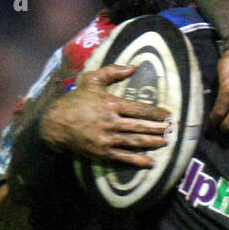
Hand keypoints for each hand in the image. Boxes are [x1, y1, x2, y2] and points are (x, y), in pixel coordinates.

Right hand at [41, 65, 170, 166]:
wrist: (56, 123)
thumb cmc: (75, 100)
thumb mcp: (92, 79)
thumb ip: (113, 71)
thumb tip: (134, 67)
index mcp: (111, 104)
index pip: (140, 109)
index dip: (156, 112)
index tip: (168, 114)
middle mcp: (111, 122)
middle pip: (141, 126)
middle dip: (158, 128)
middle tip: (172, 129)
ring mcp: (107, 139)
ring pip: (135, 141)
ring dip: (152, 142)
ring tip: (165, 142)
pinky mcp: (102, 152)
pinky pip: (124, 157)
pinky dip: (138, 161)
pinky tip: (150, 162)